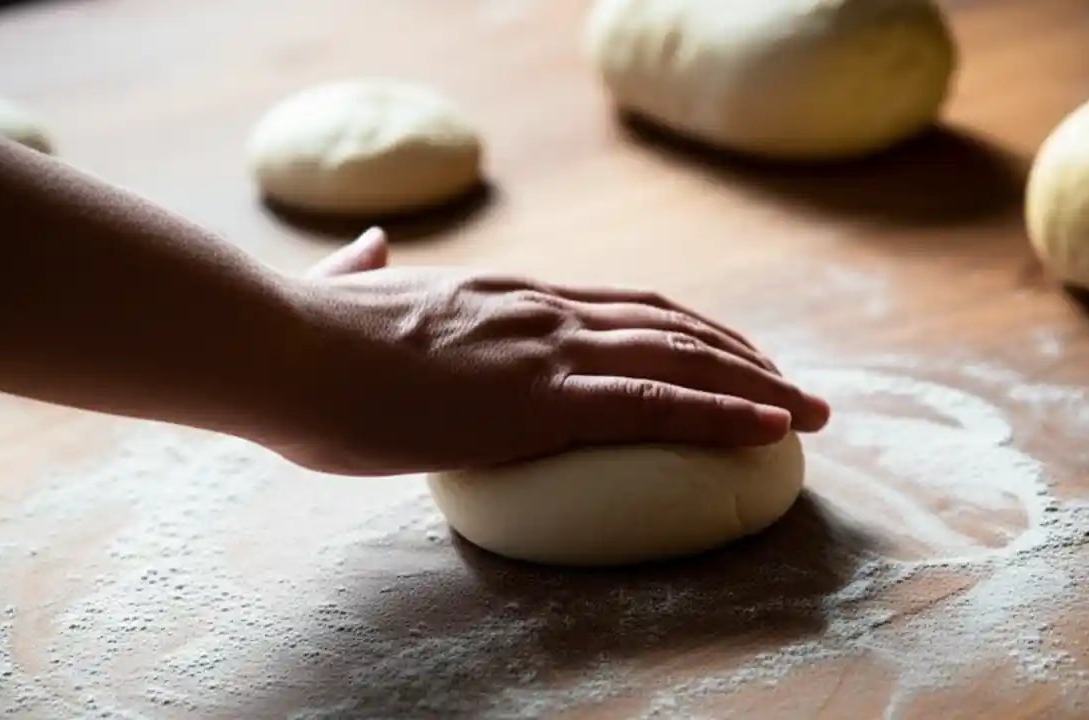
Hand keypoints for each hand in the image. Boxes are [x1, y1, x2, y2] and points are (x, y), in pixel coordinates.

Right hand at [266, 228, 829, 474]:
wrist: (281, 347)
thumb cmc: (302, 338)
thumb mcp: (346, 294)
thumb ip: (369, 272)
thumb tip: (368, 248)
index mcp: (502, 294)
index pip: (618, 303)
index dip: (683, 328)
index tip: (724, 351)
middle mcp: (539, 310)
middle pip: (668, 322)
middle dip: (739, 353)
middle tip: (789, 384)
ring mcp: (544, 349)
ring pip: (680, 357)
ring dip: (755, 383)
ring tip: (807, 409)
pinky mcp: (539, 398)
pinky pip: (654, 403)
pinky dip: (722, 414)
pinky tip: (768, 427)